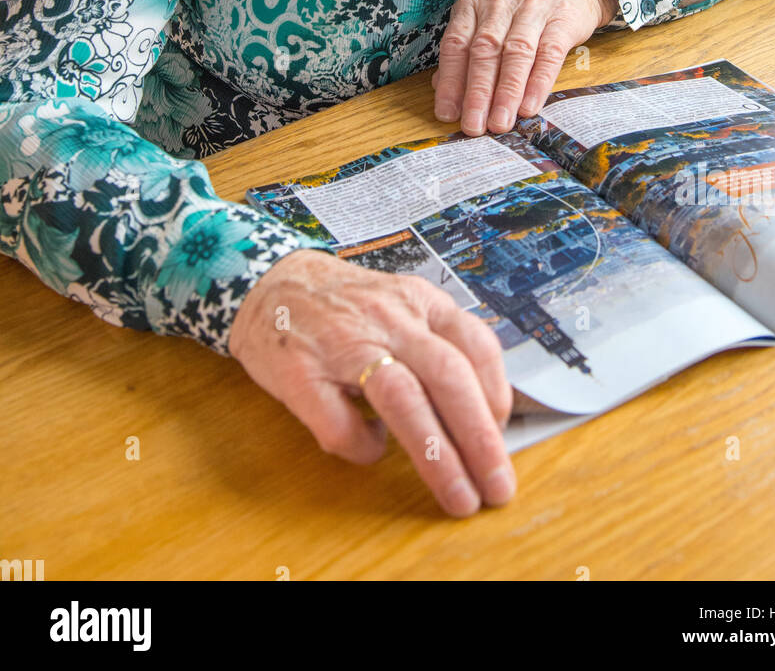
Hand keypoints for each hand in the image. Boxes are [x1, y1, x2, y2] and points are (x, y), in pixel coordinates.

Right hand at [228, 249, 515, 517]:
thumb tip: (484, 413)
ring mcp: (343, 344)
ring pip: (403, 401)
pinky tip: (371, 449)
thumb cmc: (345, 305)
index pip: (476, 344)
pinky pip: (340, 425)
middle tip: (496, 487)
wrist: (268, 282)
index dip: (497, 396)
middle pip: (447, 376)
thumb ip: (438, 344)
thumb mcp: (402, 305)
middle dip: (480, 439)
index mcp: (419, 301)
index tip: (502, 435)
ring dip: (437, 456)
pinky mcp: (301, 374)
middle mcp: (388, 318)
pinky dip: (363, 448)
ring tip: (458, 496)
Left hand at [432, 0, 616, 135]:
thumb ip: (466, 51)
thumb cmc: (520, 8)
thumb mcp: (487, 19)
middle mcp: (500, 1)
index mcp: (473, 2)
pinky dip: (537, 83)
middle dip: (477, 93)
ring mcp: (533, 7)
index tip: (448, 114)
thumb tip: (442, 89)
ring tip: (500, 123)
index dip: (451, 82)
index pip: (456, 44)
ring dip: (506, 93)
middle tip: (474, 127)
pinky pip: (548, 54)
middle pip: (484, 51)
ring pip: (515, 53)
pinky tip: (529, 106)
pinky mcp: (562, 19)